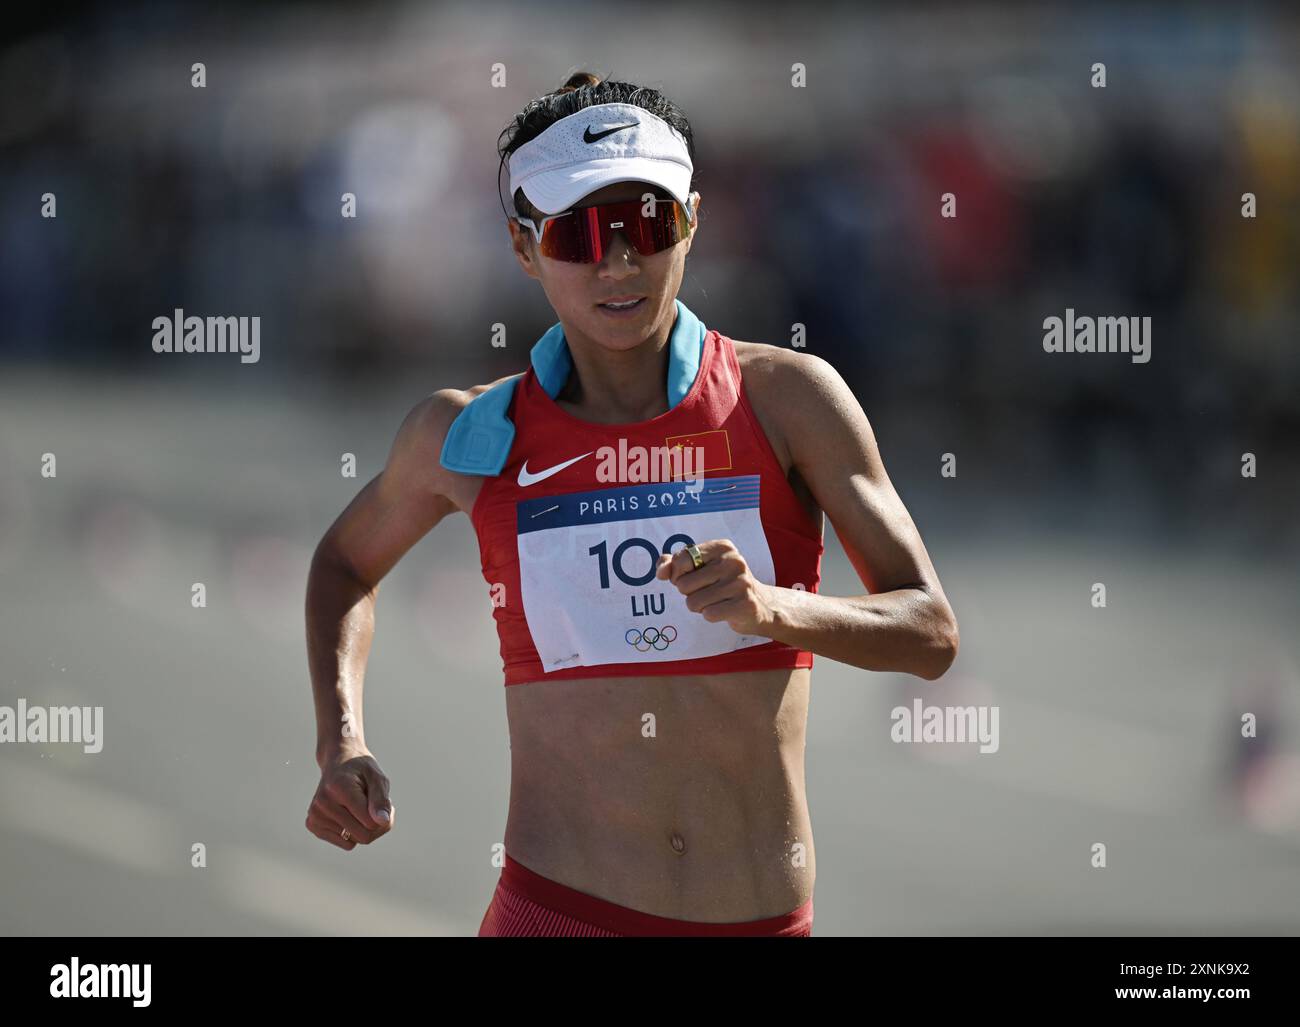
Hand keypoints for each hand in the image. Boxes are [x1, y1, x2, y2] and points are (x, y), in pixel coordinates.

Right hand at [305, 749, 394, 850]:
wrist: (338, 763)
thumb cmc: (362, 770)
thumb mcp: (377, 778)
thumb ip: (381, 800)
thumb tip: (382, 821)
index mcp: (340, 788)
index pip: (370, 823)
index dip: (384, 817)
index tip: (387, 802)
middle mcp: (323, 803)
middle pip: (363, 836)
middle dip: (376, 826)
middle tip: (376, 807)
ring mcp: (315, 815)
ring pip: (354, 841)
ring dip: (364, 827)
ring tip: (360, 807)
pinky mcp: (313, 824)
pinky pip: (345, 843)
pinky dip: (352, 832)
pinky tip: (348, 814)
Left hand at [655, 538, 776, 637]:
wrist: (761, 605)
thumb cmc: (723, 584)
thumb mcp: (701, 567)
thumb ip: (675, 564)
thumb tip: (660, 572)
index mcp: (722, 547)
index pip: (681, 559)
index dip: (677, 574)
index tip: (689, 578)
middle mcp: (733, 561)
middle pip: (684, 584)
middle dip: (690, 593)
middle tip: (709, 591)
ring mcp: (740, 583)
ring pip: (693, 602)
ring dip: (699, 606)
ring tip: (716, 601)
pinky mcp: (744, 604)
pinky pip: (708, 614)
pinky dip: (711, 616)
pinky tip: (724, 610)